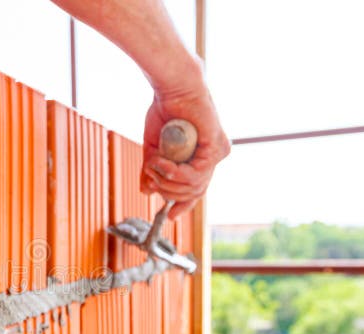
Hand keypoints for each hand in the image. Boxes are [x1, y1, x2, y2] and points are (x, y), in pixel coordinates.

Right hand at [140, 79, 230, 218]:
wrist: (172, 88)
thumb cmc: (164, 112)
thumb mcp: (153, 148)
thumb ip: (152, 170)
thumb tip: (146, 191)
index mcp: (202, 157)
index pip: (198, 190)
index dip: (184, 205)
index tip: (170, 215)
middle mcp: (214, 156)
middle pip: (194, 193)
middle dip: (168, 191)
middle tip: (151, 178)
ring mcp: (217, 153)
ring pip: (194, 187)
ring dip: (167, 181)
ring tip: (153, 165)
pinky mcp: (216, 148)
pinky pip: (195, 175)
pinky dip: (173, 172)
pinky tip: (161, 163)